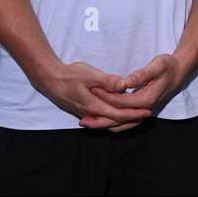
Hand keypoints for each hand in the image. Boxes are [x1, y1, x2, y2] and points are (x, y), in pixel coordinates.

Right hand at [33, 60, 150, 130]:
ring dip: (123, 120)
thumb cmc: (70, 74)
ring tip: (136, 116)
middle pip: (115, 122)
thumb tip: (123, 85)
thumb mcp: (89, 74)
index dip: (134, 114)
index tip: (147, 111)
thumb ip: (107, 81)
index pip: (119, 114)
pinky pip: (101, 119)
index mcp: (95, 106)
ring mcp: (86, 114)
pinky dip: (112, 119)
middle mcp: (91, 114)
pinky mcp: (83, 111)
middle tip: (147, 115)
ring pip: (108, 122)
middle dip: (132, 119)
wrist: (50, 79)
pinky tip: (118, 114)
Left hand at [84, 53, 187, 131]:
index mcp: (147, 98)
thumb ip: (141, 75)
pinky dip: (112, 124)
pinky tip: (101, 121)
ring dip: (104, 125)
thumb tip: (125, 82)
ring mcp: (143, 112)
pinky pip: (125, 123)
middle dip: (100, 119)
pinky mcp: (140, 111)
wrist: (179, 72)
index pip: (122, 102)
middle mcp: (145, 109)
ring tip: (87, 124)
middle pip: (119, 119)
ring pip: (121, 125)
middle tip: (82, 119)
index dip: (106, 97)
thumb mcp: (157, 65)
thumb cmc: (168, 66)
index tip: (92, 90)